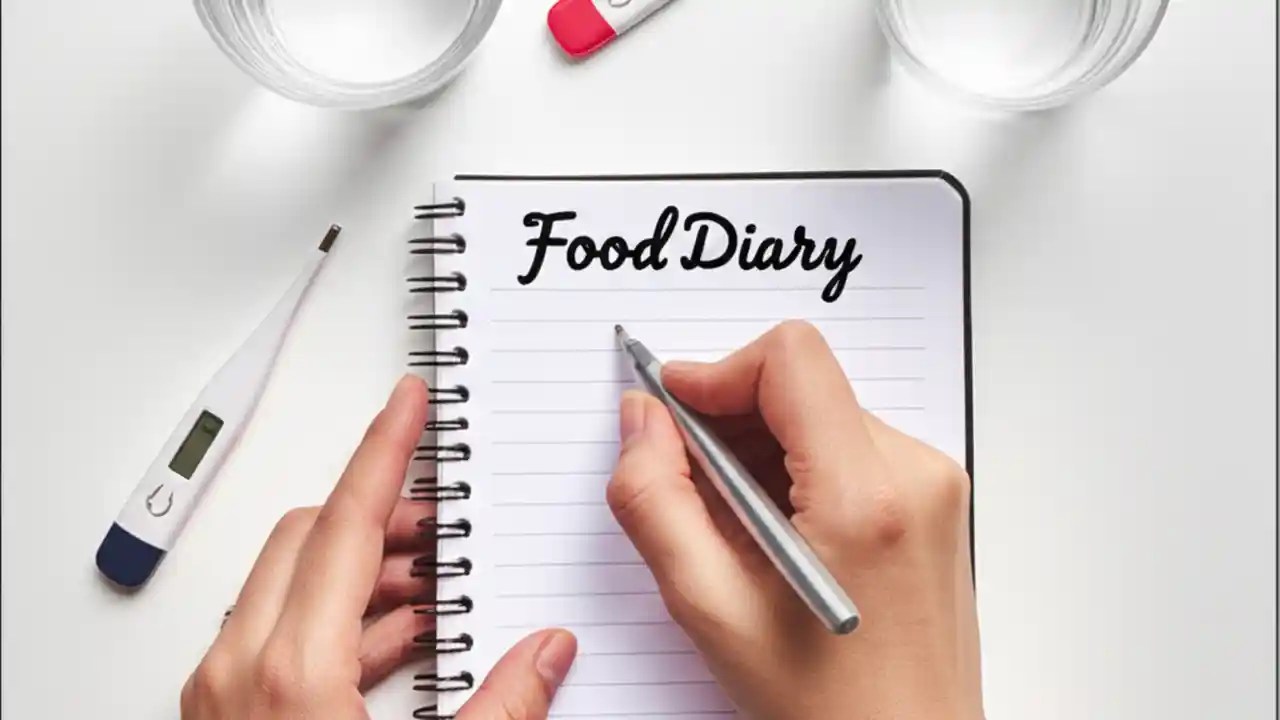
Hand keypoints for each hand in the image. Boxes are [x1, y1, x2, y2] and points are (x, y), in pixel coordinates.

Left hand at [182, 376, 577, 718]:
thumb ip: (504, 706)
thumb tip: (550, 654)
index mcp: (291, 669)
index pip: (348, 521)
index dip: (385, 450)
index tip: (408, 403)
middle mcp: (240, 667)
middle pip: (312, 537)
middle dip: (383, 513)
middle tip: (444, 518)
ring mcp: (222, 693)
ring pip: (290, 583)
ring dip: (363, 569)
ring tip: (435, 583)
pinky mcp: (224, 716)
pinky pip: (277, 633)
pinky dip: (337, 618)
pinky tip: (395, 639)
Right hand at [609, 322, 982, 719]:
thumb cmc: (828, 706)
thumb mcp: (710, 606)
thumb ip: (656, 500)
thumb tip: (642, 422)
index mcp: (866, 496)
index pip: (790, 359)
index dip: (716, 372)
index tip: (672, 408)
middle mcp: (914, 475)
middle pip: (802, 385)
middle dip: (730, 419)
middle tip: (690, 484)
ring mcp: (932, 486)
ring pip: (821, 414)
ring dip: (761, 450)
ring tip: (738, 528)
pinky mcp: (932, 500)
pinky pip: (849, 448)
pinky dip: (796, 471)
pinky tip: (776, 534)